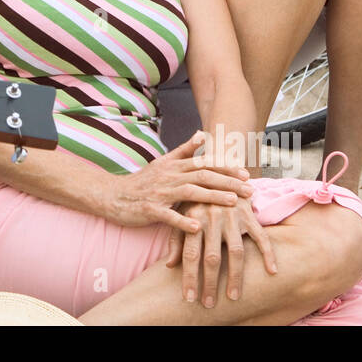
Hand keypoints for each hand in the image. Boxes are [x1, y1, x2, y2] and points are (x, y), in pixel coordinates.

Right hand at [103, 132, 252, 231]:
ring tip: (232, 203)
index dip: (226, 168)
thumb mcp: (163, 163)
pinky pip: (168, 215)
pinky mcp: (149, 209)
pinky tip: (197, 227)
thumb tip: (201, 134)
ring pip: (189, 192)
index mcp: (174, 166)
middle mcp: (169, 176)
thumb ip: (184, 150)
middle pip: (202, 176)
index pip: (204, 164)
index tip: (245, 174)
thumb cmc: (141, 181)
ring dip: (212, 196)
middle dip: (227, 182)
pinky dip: (182, 221)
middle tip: (249, 189)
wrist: (112, 195)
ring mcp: (159, 192)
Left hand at [167, 196, 276, 306]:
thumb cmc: (195, 200)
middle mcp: (213, 218)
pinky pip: (261, 237)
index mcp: (193, 219)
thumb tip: (169, 265)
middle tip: (209, 304)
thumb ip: (175, 239)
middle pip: (212, 257)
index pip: (190, 254)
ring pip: (236, 252)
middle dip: (210, 283)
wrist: (217, 171)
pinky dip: (268, 254)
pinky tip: (272, 272)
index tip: (189, 298)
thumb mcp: (180, 215)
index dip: (189, 277)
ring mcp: (233, 217)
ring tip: (234, 297)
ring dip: (236, 277)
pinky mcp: (249, 215)